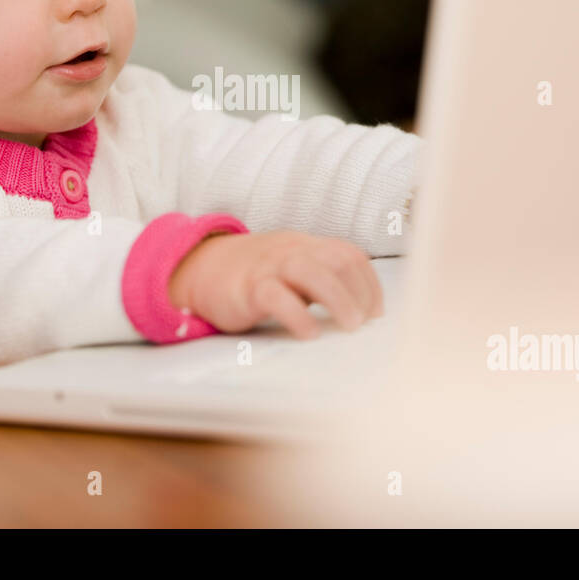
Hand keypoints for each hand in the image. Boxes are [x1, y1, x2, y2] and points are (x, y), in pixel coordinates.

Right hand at [167, 230, 383, 338]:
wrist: (201, 269)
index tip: (377, 312)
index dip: (369, 283)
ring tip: (350, 325)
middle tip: (364, 322)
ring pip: (311, 271)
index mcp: (307, 246)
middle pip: (337, 260)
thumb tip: (360, 312)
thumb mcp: (292, 271)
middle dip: (359, 291)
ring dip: (338, 299)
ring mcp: (270, 267)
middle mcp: (292, 251)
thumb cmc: (255, 277)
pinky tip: (310, 332)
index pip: (349, 255)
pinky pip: (276, 296)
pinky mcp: (249, 288)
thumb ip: (322, 282)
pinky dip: (298, 315)